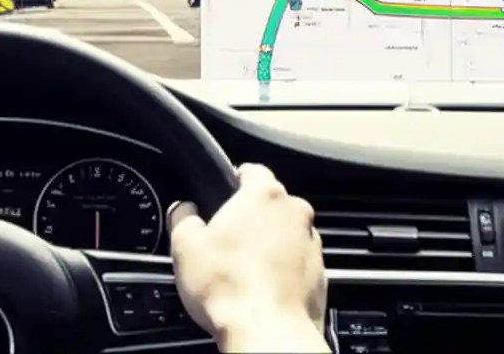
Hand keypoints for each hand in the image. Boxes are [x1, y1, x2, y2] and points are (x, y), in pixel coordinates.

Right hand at [168, 163, 328, 352]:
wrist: (268, 332)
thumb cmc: (229, 286)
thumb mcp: (185, 245)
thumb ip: (183, 216)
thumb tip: (183, 210)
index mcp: (265, 194)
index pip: (251, 169)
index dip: (232, 180)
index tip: (221, 194)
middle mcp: (295, 212)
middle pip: (270, 204)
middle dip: (249, 218)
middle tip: (224, 240)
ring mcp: (313, 244)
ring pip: (286, 234)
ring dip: (268, 245)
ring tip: (242, 270)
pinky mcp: (321, 275)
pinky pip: (298, 264)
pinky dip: (282, 271)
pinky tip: (260, 289)